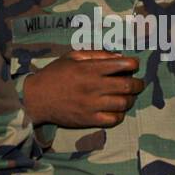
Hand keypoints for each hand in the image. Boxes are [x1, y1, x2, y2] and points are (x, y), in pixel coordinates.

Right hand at [22, 51, 143, 127]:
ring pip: (124, 103)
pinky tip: (117, 110)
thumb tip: (119, 56)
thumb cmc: (55, 74)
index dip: (133, 64)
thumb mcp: (72, 56)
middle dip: (138, 83)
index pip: (122, 64)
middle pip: (128, 86)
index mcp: (90, 69)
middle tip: (137, 83)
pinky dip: (119, 114)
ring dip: (130, 99)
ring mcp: (92, 105)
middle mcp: (94, 86)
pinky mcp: (89, 120)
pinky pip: (114, 119)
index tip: (133, 65)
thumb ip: (96, 54)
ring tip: (127, 97)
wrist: (37, 98)